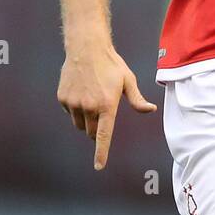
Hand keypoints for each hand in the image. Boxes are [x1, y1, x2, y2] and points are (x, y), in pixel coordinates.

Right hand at [57, 45, 156, 170]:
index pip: (103, 135)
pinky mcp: (63, 98)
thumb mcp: (128, 81)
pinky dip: (76, 109)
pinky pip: (70, 113)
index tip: (99, 166)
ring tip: (92, 98)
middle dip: (97, 130)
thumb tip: (151, 110)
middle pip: (91, 133)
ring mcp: (73, 103)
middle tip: (102, 113)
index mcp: (106, 106)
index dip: (101, 153)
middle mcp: (89, 107)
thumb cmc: (111, 64)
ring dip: (86, 120)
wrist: (86, 48)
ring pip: (80, 124)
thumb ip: (137, 99)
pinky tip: (82, 92)